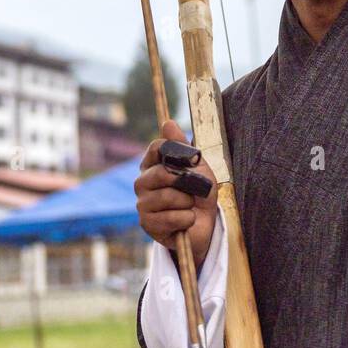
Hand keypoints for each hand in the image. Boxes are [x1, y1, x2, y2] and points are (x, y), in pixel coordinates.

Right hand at [135, 120, 219, 269]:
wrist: (205, 224)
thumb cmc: (199, 192)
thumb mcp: (197, 167)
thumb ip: (182, 147)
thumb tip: (168, 122)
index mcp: (152, 164)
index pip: (157, 147)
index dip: (177, 153)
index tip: (191, 162)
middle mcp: (142, 182)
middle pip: (162, 173)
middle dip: (186, 183)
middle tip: (194, 190)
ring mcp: (142, 203)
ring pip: (167, 197)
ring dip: (188, 203)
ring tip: (189, 206)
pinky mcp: (146, 224)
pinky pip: (170, 218)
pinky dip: (186, 219)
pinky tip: (186, 220)